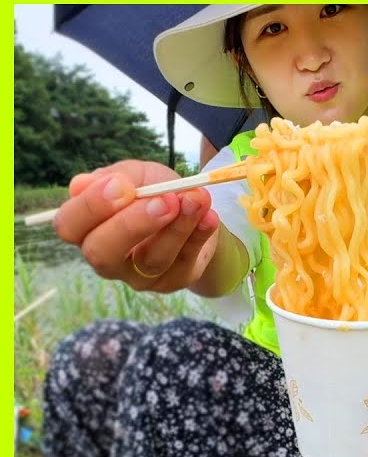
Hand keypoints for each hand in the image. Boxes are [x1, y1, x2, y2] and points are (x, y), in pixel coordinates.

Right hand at [53, 161, 220, 292]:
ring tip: (195, 199)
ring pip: (152, 259)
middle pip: (102, 253)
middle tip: (164, 200)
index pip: (69, 226)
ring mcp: (140, 276)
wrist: (195, 213)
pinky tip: (209, 217)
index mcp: (87, 229)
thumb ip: (118, 177)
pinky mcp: (174, 281)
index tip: (120, 185)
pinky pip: (186, 261)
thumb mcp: (138, 175)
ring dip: (176, 227)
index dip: (90, 207)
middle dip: (132, 224)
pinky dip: (200, 236)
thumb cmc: (155, 193)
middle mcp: (107, 258)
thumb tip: (82, 184)